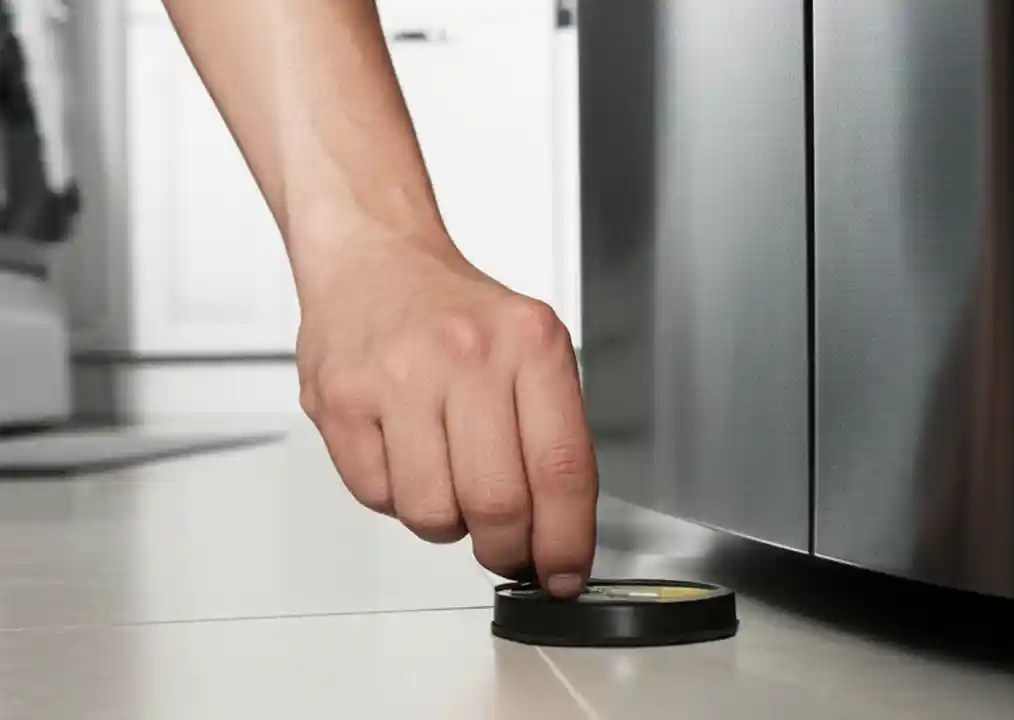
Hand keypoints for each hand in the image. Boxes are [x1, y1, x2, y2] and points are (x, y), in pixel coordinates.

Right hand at [295, 236, 596, 597]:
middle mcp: (467, 355)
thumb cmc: (455, 313)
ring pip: (432, 513)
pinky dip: (395, 497)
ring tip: (447, 478)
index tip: (565, 573)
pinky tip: (403, 452)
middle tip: (506, 550)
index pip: (562, 468)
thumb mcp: (531, 349)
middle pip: (498, 504)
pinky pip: (377, 496)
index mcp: (531, 343)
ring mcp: (398, 376)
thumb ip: (551, 434)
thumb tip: (558, 534)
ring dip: (446, 522)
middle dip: (507, 548)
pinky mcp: (341, 398)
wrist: (373, 258)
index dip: (566, 539)